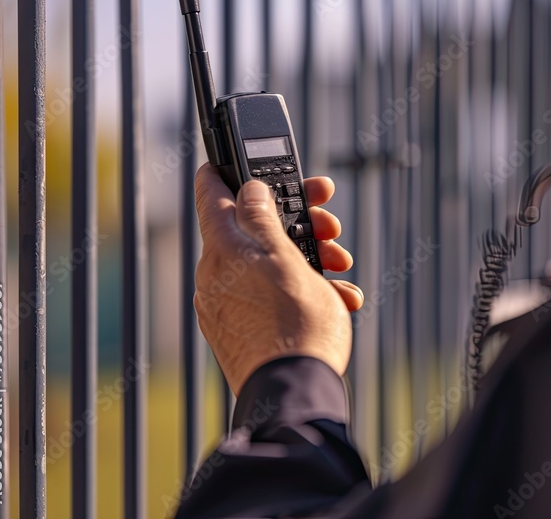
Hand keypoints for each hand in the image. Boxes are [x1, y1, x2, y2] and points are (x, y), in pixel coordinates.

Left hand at [193, 163, 362, 394]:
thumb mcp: (284, 257)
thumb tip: (247, 188)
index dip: (229, 168)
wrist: (293, 393)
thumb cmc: (294, 325)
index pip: (210, 192)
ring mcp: (227, 306)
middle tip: (329, 224)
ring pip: (268, 265)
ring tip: (339, 272)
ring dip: (308, 259)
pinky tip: (333, 301)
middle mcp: (215, 276)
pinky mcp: (242, 332)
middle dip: (297, 222)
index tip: (245, 156)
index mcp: (221, 250)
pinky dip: (300, 292)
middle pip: (253, 230)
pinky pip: (270, 298)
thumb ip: (261, 217)